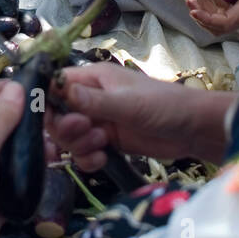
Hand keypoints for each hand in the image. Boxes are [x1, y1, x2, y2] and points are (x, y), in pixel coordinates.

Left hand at [0, 79, 25, 237]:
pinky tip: (40, 162)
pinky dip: (24, 170)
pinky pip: (9, 178)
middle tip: (34, 112)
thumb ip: (0, 117)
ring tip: (43, 138)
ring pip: (0, 155)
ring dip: (20, 146)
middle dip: (10, 120)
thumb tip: (16, 88)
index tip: (14, 85)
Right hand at [48, 63, 232, 167]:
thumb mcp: (126, 103)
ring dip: (78, 145)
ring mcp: (98, 121)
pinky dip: (87, 159)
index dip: (46, 102)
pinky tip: (103, 159)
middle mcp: (91, 98)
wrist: (193, 130)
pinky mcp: (106, 142)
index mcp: (93, 78)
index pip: (54, 85)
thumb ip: (92, 100)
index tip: (51, 119)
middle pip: (57, 115)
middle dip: (65, 128)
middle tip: (86, 132)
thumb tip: (58, 90)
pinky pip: (83, 152)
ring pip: (68, 136)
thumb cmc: (164, 105)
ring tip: (101, 145)